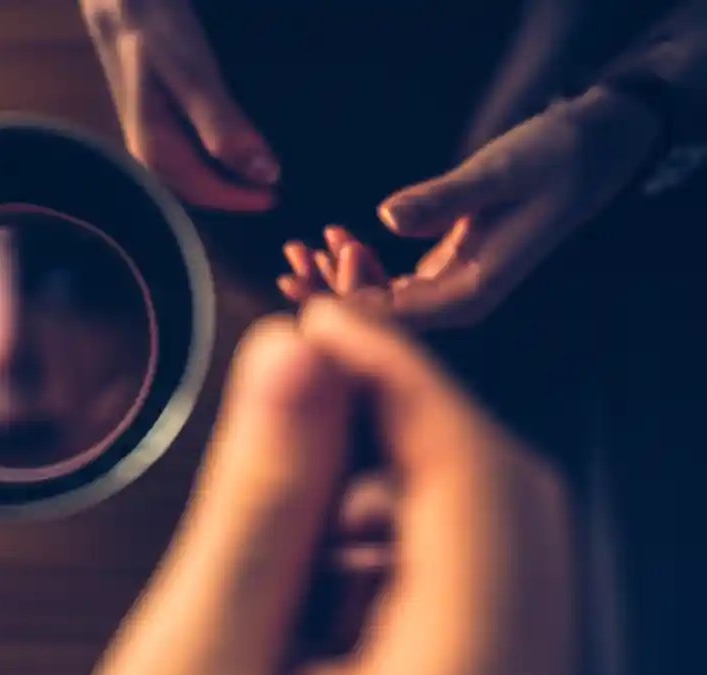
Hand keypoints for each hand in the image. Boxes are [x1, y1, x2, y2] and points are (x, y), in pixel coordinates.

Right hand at [78, 301, 571, 674]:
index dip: (403, 371)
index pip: (479, 475)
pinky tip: (310, 592)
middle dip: (400, 432)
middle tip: (297, 391)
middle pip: (508, 506)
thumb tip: (290, 357)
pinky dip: (394, 569)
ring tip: (284, 528)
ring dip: (392, 504)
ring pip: (494, 555)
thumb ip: (257, 501)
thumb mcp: (197, 661)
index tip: (322, 316)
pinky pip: (472, 612)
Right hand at [80, 0, 279, 211]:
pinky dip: (210, 161)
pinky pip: (185, 157)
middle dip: (231, 193)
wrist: (120, 3)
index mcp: (156, 150)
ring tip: (254, 173)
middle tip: (271, 188)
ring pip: (190, 175)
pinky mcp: (151, 124)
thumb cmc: (157, 33)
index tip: (277, 195)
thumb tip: (264, 174)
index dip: (242, 198)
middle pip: (196, 190)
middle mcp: (146, 155)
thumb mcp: (194, 77)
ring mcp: (146, 139)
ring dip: (221, 179)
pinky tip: (227, 149)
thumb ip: (224, 127)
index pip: (206, 192)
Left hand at [282, 87, 659, 327]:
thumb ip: (442, 198)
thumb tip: (385, 217)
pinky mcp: (442, 274)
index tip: (298, 292)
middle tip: (289, 262)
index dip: (341, 309)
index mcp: (471, 292)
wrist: (588, 154)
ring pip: (379, 302)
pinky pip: (389, 283)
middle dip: (328, 295)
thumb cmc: (549, 161)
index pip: (394, 318)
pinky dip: (358, 265)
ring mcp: (449, 292)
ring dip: (335, 279)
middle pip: (379, 318)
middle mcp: (457, 303)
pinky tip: (333, 238)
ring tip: (297, 249)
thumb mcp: (496, 174)